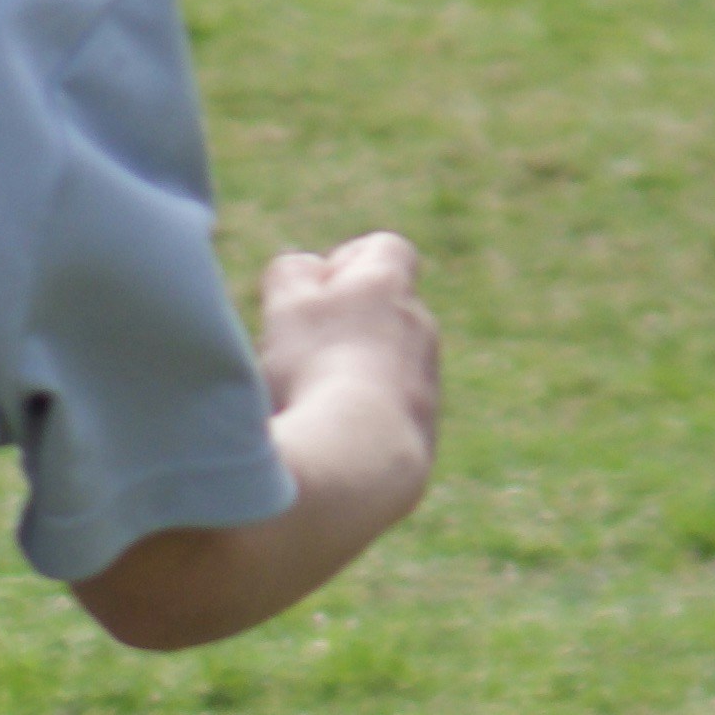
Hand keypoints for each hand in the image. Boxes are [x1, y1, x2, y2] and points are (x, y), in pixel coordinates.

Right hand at [256, 230, 440, 469]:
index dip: (349, 263)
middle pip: (386, 313)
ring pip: (390, 367)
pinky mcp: (424, 435)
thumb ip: (292, 274)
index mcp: (389, 287)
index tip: (317, 294)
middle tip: (300, 357)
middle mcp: (420, 329)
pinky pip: (393, 415)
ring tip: (313, 408)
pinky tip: (334, 443)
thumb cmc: (312, 376)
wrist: (356, 465)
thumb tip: (308, 271)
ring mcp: (428, 384)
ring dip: (355, 378)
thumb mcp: (285, 309)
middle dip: (347, 328)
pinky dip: (367, 421)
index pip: (385, 249)